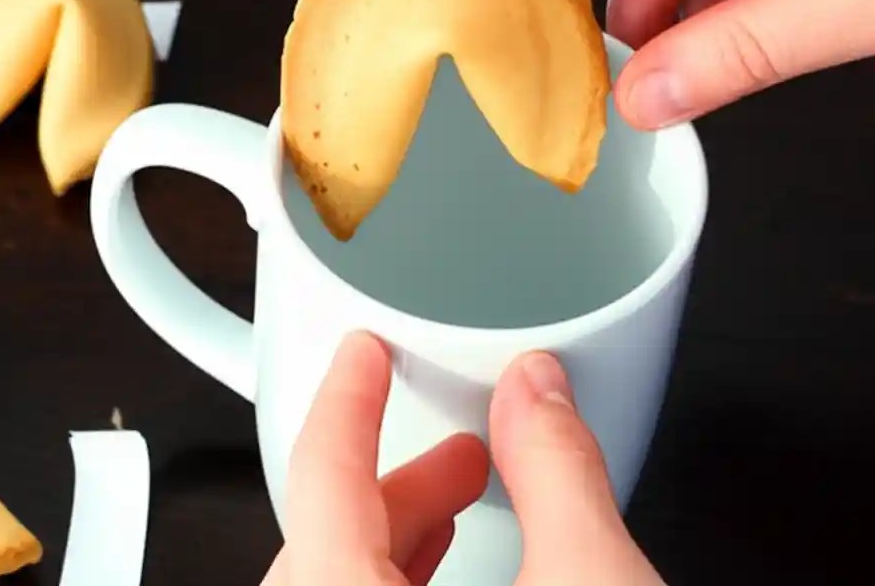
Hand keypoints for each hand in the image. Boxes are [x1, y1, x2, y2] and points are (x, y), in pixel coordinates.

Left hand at [261, 332, 664, 584]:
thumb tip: (537, 390)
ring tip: (460, 506)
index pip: (320, 475)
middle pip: (322, 534)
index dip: (345, 398)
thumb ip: (559, 471)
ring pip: (332, 583)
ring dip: (392, 539)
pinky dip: (392, 583)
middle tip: (458, 449)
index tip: (361, 352)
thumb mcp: (595, 582)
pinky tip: (455, 576)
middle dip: (390, 482)